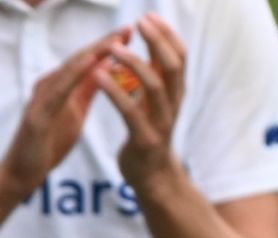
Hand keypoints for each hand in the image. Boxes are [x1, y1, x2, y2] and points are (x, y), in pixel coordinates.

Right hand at [0, 30, 130, 195]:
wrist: (20, 174)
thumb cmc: (47, 146)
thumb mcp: (75, 114)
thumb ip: (87, 91)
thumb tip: (106, 67)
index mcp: (61, 86)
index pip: (87, 61)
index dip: (108, 46)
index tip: (130, 33)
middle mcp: (49, 85)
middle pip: (80, 59)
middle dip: (105, 43)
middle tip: (128, 28)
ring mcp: (41, 98)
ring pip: (70, 70)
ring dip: (93, 53)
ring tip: (114, 41)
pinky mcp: (37, 114)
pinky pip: (58, 91)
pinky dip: (74, 74)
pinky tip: (90, 62)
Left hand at [94, 13, 186, 195]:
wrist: (152, 180)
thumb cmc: (149, 138)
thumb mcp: (156, 105)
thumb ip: (155, 80)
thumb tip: (154, 50)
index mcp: (176, 94)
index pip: (179, 56)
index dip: (167, 34)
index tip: (149, 17)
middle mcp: (173, 105)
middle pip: (172, 65)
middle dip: (157, 41)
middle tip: (138, 23)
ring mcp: (160, 123)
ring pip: (154, 85)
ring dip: (133, 62)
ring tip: (113, 48)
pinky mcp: (144, 140)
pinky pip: (129, 111)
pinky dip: (114, 91)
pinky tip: (98, 77)